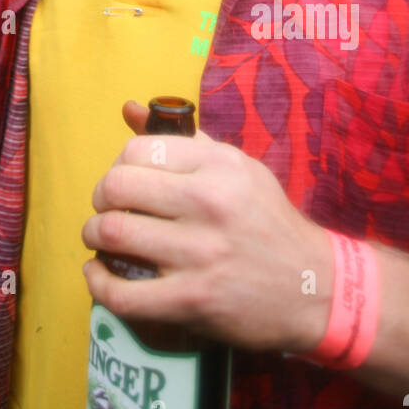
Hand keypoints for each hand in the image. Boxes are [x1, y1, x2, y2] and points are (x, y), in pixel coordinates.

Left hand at [81, 102, 332, 354]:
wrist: (316, 288)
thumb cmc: (267, 222)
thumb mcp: (236, 168)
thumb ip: (183, 139)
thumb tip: (129, 109)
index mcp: (219, 165)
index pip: (139, 150)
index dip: (119, 164)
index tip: (124, 181)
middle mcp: (209, 202)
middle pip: (117, 187)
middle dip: (100, 198)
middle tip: (106, 209)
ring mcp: (200, 254)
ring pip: (113, 233)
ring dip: (93, 235)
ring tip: (100, 238)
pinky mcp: (193, 300)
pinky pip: (123, 293)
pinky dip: (98, 282)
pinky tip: (99, 274)